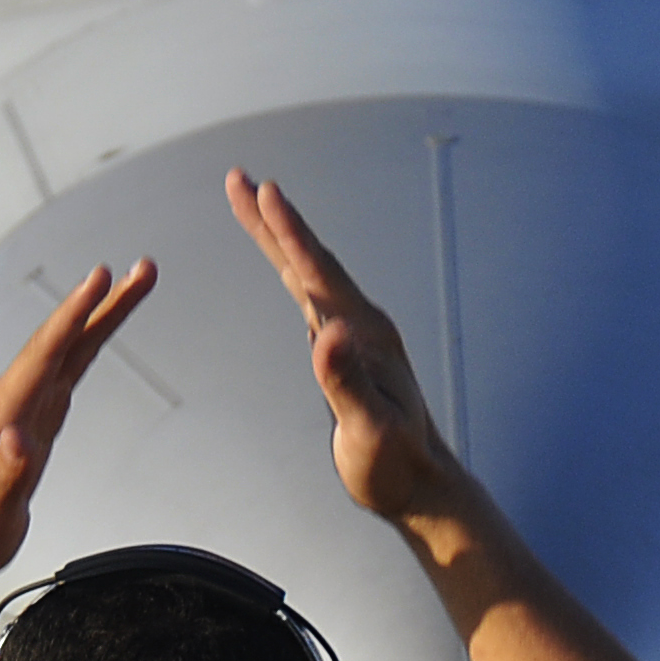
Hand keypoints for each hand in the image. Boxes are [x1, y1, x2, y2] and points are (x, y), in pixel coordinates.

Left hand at [0, 259, 157, 600]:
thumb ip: (5, 475)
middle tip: (138, 270)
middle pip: (65, 340)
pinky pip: (67, 368)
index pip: (45, 353)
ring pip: (70, 350)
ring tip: (132, 286)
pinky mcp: (34, 419)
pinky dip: (89, 343)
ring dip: (102, 316)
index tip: (100, 281)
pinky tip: (101, 330)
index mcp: (2, 413)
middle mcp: (13, 401)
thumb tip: (19, 438)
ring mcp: (24, 407)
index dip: (73, 315)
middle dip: (102, 303)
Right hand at [228, 170, 460, 524]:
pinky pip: (312, 296)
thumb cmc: (395, 463)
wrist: (420, 482)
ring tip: (253, 203)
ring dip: (280, 237)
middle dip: (273, 218)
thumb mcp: (368, 427)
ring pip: (308, 273)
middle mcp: (360, 324)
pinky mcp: (347, 350)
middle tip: (239, 177)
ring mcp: (354, 334)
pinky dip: (292, 271)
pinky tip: (287, 268)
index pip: (317, 273)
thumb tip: (326, 333)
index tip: (263, 190)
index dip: (289, 232)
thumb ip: (346, 381)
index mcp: (364, 334)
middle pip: (309, 260)